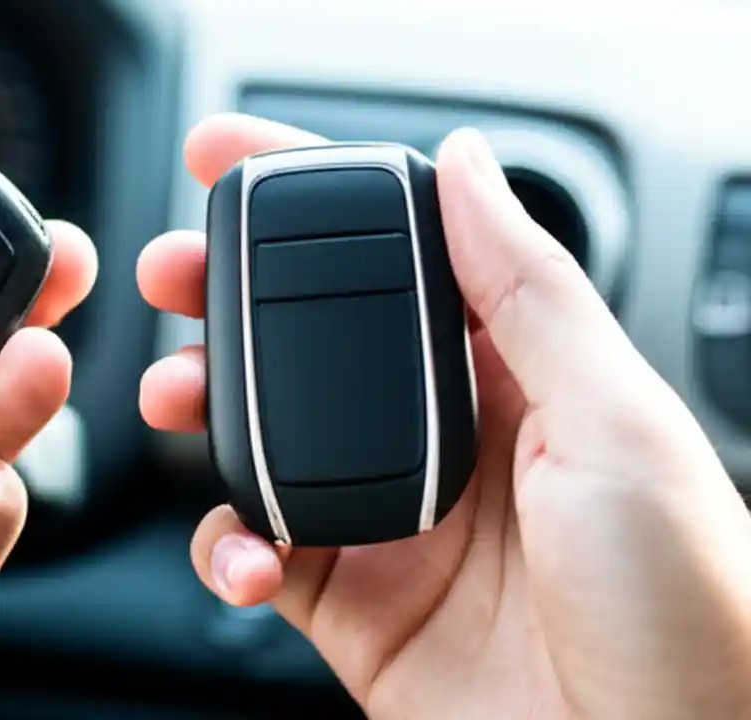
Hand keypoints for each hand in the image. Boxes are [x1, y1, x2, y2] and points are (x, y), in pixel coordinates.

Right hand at [138, 114, 750, 717]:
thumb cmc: (686, 607)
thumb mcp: (617, 422)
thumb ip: (526, 293)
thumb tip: (465, 165)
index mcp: (514, 379)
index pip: (398, 261)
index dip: (315, 204)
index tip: (233, 164)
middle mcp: (443, 445)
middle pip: (307, 345)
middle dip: (226, 299)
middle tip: (171, 274)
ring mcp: (388, 525)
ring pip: (261, 444)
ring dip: (202, 413)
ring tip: (172, 399)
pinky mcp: (350, 608)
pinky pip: (258, 557)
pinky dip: (227, 552)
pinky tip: (248, 558)